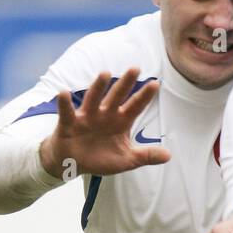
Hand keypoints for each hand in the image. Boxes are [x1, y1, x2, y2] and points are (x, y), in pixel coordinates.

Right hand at [39, 69, 167, 178]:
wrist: (73, 163)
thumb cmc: (100, 158)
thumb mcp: (126, 159)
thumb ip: (146, 156)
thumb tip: (168, 156)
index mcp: (120, 121)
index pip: (135, 107)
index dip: (144, 97)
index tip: (155, 84)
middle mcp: (105, 114)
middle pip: (116, 96)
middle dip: (125, 84)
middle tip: (135, 68)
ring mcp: (87, 117)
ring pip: (94, 99)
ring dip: (98, 87)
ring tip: (104, 74)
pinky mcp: (69, 123)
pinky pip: (67, 112)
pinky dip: (64, 103)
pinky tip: (63, 93)